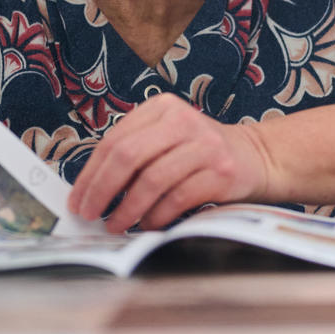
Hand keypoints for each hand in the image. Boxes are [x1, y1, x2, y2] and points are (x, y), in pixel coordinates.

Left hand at [68, 94, 272, 231]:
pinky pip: (178, 198)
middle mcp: (182, 120)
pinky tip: (148, 225)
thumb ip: (134, 153)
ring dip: (128, 209)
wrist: (256, 157)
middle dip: (102, 191)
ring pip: (152, 180)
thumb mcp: (167, 139)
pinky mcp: (221, 170)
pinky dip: (157, 216)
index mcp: (161, 108)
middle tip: (90, 215)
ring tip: (116, 225)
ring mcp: (205, 144)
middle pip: (128, 156)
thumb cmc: (199, 154)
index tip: (78, 200)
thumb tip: (90, 191)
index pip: (114, 140)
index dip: (90, 174)